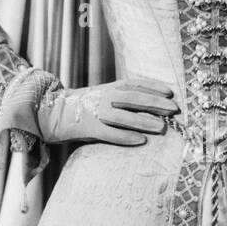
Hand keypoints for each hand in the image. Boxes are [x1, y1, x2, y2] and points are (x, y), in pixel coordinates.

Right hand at [37, 77, 178, 147]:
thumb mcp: (105, 96)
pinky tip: (140, 141)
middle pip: (133, 98)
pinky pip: (109, 134)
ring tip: (162, 127)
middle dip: (155, 102)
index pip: (135, 84)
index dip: (153, 87)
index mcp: (110, 88)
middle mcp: (105, 98)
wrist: (53, 112)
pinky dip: (125, 137)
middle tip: (173, 109)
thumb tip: (152, 105)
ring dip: (144, 121)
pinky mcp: (88, 128)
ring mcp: (97, 113)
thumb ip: (124, 99)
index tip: (171, 92)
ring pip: (124, 117)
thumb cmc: (86, 106)